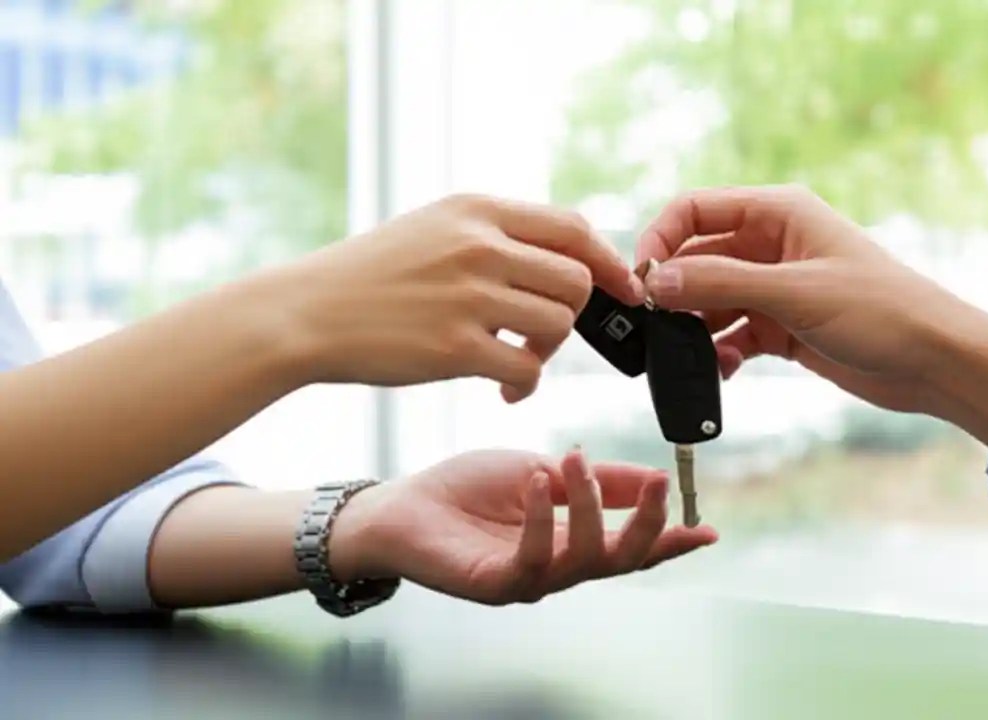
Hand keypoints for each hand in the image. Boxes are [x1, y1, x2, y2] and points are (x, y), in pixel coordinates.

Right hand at [270, 194, 645, 401]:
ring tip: (518, 361)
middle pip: (575, 280)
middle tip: (543, 336)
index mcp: (477, 211)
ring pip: (558, 324)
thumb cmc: (374, 276)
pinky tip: (503, 391)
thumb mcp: (435, 229)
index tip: (623, 288)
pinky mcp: (453, 348)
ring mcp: (467, 296)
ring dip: (548, 352)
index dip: (608, 262)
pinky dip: (525, 385)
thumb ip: (497, 236)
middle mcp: (478, 246)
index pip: (573, 227)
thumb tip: (571, 260)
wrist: (307, 312)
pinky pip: (527, 370)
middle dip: (575, 315)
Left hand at [331, 448, 717, 605]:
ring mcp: (528, 580)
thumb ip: (597, 479)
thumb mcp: (543, 470)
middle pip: (622, 561)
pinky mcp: (495, 584)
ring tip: (574, 462)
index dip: (671, 540)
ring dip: (591, 508)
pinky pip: (533, 561)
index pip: (632, 545)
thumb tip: (651, 474)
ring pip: (584, 560)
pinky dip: (540, 520)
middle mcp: (558, 566)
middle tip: (659, 484)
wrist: (401, 505)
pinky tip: (537, 483)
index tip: (707, 530)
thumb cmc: (466, 490)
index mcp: (572, 539)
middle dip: (648, 525)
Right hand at [635, 185, 987, 443]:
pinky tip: (723, 370)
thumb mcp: (795, 293)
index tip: (641, 280)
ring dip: (695, 328)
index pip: (694, 209)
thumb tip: (656, 281)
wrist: (934, 362)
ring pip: (709, 300)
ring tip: (695, 355)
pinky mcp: (780, 326)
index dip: (660, 239)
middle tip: (659, 327)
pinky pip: (730, 333)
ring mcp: (774, 287)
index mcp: (777, 212)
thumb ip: (722, 283)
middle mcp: (771, 244)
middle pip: (695, 257)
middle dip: (674, 291)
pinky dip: (719, 352)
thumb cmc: (883, 310)